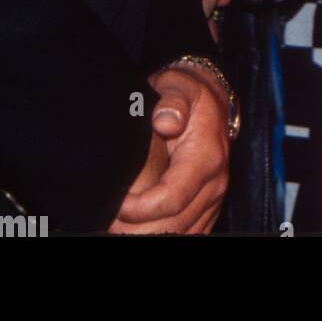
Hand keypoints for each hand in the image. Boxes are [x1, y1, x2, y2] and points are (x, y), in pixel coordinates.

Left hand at [108, 67, 230, 234]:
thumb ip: (172, 100)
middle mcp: (215, 184)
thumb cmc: (189, 95)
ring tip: (117, 226)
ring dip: (146, 234)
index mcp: (206, 158)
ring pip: (180, 234)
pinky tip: (137, 229)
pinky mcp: (209, 209)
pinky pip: (189, 234)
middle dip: (136, 229)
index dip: (139, 209)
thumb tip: (166, 121)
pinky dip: (162, 234)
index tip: (115, 202)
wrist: (212, 104)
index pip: (170, 199)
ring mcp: (214, 200)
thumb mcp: (179, 86)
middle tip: (107, 221)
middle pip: (173, 226)